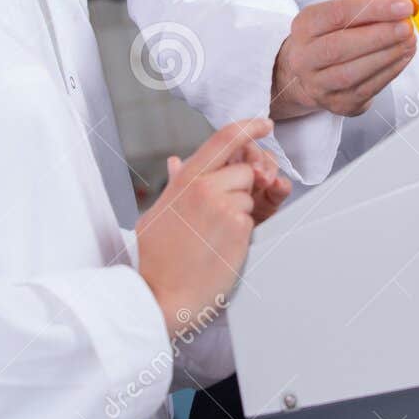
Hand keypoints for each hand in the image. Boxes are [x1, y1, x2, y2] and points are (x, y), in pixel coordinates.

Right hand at [137, 119, 269, 337]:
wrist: (157, 293)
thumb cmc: (154, 255)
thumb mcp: (159, 210)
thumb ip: (176, 183)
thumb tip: (176, 161)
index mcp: (186, 178)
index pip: (225, 138)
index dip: (250, 127)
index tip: (265, 125)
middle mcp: (206, 188)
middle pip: (245, 171)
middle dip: (239, 188)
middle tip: (214, 216)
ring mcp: (225, 208)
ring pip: (249, 198)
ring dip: (239, 213)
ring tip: (210, 237)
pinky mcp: (240, 231)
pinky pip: (251, 222)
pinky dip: (240, 234)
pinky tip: (218, 249)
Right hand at [270, 0, 417, 120]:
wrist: (308, 75)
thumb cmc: (330, 38)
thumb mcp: (339, 18)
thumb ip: (368, 12)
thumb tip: (403, 8)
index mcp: (305, 27)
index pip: (337, 14)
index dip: (373, 9)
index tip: (402, 5)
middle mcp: (305, 57)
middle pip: (340, 47)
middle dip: (380, 35)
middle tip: (407, 26)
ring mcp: (318, 84)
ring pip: (351, 73)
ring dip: (387, 56)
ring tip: (409, 41)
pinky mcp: (338, 103)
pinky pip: (366, 90)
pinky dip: (389, 71)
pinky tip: (402, 57)